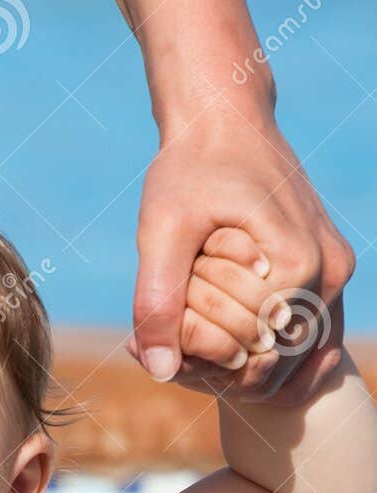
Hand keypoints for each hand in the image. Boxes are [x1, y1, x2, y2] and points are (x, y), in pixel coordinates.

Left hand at [130, 116, 353, 403]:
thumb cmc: (190, 169)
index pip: (246, 351)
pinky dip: (257, 340)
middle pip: (271, 363)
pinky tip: (219, 323)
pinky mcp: (327, 272)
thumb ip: (158, 301)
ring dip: (236, 350)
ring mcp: (335, 275)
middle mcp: (330, 275)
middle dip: (216, 353)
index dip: (197, 344)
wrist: (226, 121)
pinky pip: (299, 335)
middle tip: (175, 311)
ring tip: (193, 314)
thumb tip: (160, 371)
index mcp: (299, 266)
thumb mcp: (160, 231)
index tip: (170, 305)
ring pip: (287, 357)